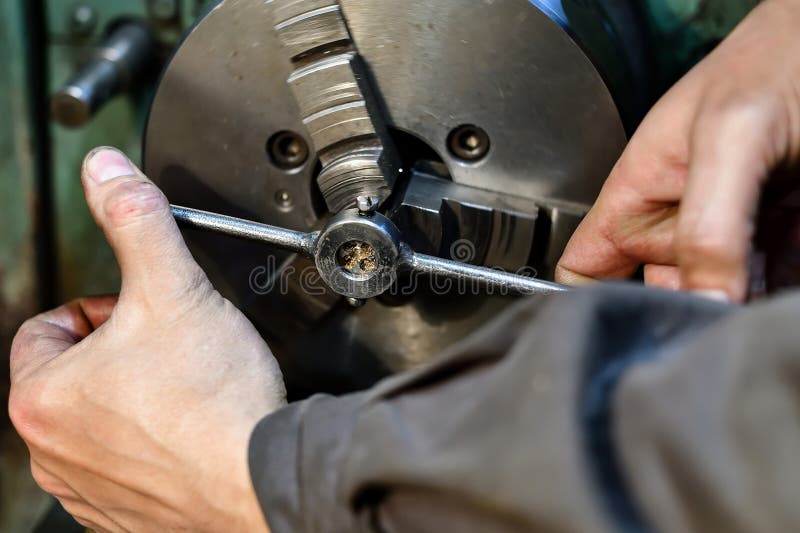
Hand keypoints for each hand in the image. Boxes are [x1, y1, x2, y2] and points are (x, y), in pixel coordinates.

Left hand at [9, 148, 284, 530]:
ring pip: (101, 421)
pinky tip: (192, 430)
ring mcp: (88, 490)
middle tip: (173, 349)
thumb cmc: (214, 399)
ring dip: (135, 400)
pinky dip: (154, 444)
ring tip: (186, 390)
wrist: (259, 480)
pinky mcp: (126, 516)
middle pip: (75, 374)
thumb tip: (105, 169)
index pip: (50, 328)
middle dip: (121, 354)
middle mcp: (52, 452)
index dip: (103, 309)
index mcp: (41, 396)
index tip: (145, 316)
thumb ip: (135, 219)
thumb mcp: (172, 287)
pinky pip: (127, 465)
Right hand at [556, 0, 799, 300]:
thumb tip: (705, 300)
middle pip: (661, 300)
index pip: (583, 272)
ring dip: (733, 314)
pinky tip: (777, 299)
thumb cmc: (777, 56)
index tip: (623, 340)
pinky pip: (770, 288)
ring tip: (749, 311)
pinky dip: (773, 303)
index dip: (587, 308)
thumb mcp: (732, 136)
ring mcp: (731, 236)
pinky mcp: (780, 242)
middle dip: (683, 319)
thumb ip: (710, 221)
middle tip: (713, 327)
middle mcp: (677, 223)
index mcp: (635, 197)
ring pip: (719, 302)